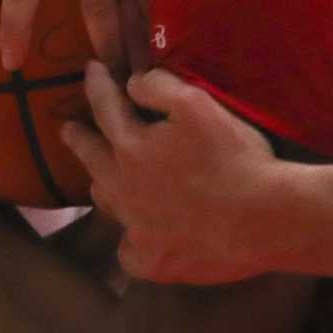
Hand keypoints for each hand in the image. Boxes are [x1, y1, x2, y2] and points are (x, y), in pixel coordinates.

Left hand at [62, 63, 279, 285]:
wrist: (264, 217)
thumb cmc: (234, 156)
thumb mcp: (198, 105)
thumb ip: (159, 88)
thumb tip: (132, 83)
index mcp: (132, 147)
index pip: (105, 108)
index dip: (97, 86)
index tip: (91, 70)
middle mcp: (124, 189)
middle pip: (91, 159)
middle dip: (78, 138)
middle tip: (68, 129)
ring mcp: (136, 229)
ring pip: (107, 204)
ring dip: (103, 186)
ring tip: (103, 180)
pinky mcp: (154, 263)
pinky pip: (129, 251)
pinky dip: (131, 239)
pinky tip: (140, 236)